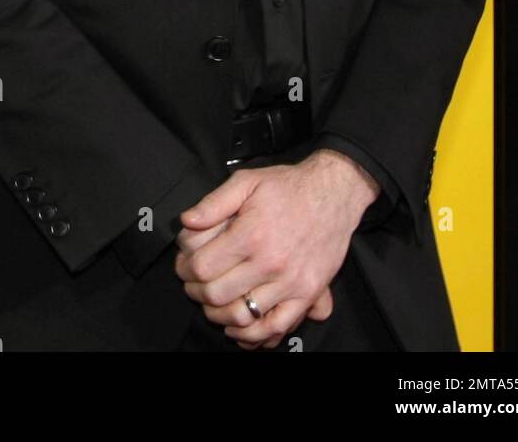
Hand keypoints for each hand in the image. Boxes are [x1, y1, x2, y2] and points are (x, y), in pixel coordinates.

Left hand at [173, 150, 378, 348]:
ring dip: (219, 315)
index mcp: (251, 234)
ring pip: (242, 316)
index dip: (185, 269)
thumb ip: (213, 202)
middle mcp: (270, 263)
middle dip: (197, 292)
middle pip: (217, 295)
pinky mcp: (307, 294)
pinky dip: (254, 336)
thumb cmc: (289, 187)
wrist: (333, 194)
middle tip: (193, 284)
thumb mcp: (247, 181)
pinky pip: (276, 327)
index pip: (203, 267)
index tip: (184, 265)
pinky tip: (240, 329)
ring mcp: (290, 282)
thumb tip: (187, 222)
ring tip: (212, 304)